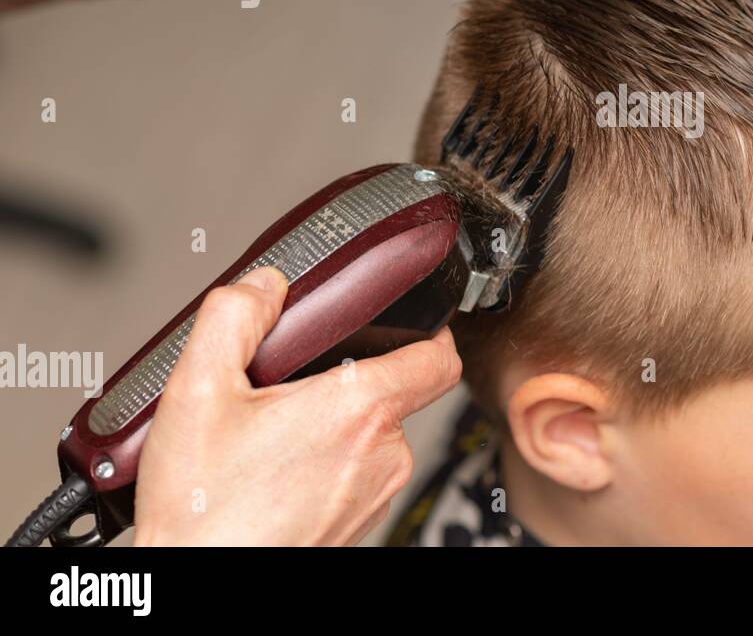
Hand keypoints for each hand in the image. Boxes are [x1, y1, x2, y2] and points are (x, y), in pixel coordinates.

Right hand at [133, 267, 460, 545]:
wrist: (198, 581)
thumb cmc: (203, 511)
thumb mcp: (197, 391)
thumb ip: (233, 318)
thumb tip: (263, 285)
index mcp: (360, 409)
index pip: (439, 357)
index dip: (431, 330)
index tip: (414, 322)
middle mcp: (384, 453)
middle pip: (392, 392)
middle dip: (346, 382)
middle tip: (286, 392)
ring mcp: (376, 493)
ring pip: (371, 435)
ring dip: (332, 427)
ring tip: (271, 439)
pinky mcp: (360, 523)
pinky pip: (357, 474)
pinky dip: (326, 465)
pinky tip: (276, 473)